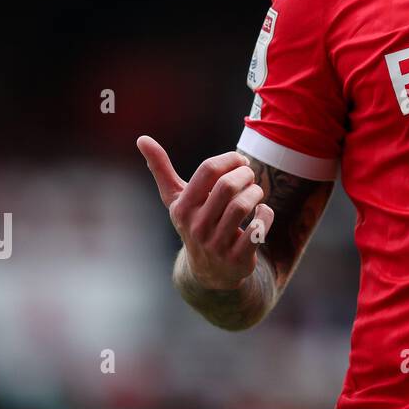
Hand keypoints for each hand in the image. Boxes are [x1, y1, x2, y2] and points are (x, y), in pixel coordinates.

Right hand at [138, 135, 273, 290]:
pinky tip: (263, 212)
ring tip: (256, 192)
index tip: (240, 161)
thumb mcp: (176, 199)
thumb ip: (161, 169)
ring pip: (243, 205)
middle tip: (250, 176)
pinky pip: (258, 229)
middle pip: (228, 186)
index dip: (230, 159)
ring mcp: (216, 244)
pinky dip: (266, 215)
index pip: (208, 169)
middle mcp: (196, 226)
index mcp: (183, 207)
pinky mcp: (237, 258)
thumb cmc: (194, 221)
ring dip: (256, 192)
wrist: (209, 270)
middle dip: (246, 174)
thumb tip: (141, 139)